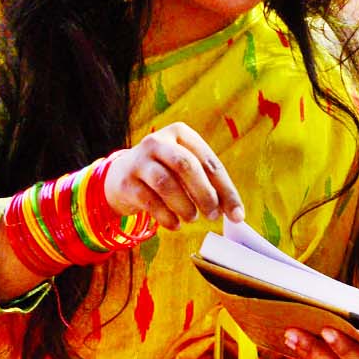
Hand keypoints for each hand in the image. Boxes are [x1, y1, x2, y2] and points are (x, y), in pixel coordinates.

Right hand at [105, 122, 244, 229]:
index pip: (209, 161)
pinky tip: (175, 224)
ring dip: (184, 205)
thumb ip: (211, 185)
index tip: (237, 215)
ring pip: (166, 183)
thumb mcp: (188, 169)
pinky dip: (166, 216)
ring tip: (192, 218)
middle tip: (213, 215)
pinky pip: (149, 201)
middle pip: (186, 166)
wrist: (121, 175)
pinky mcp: (126, 181)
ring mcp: (138, 160)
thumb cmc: (166, 172)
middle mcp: (157, 141)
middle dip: (205, 194)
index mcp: (180, 133)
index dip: (226, 190)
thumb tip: (235, 214)